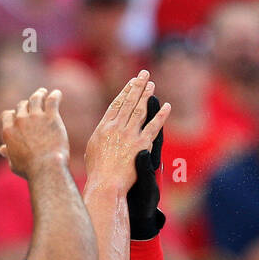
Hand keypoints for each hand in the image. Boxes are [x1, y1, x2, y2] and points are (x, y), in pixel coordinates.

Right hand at [0, 87, 70, 179]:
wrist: (46, 169)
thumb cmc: (30, 170)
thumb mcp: (14, 163)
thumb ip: (8, 153)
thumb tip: (2, 149)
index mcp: (9, 130)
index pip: (7, 115)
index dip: (12, 115)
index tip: (18, 117)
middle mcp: (20, 120)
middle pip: (22, 105)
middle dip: (26, 106)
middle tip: (33, 106)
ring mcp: (36, 117)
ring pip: (35, 98)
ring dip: (39, 94)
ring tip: (43, 92)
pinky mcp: (51, 117)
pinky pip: (52, 100)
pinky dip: (55, 95)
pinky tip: (58, 94)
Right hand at [85, 71, 170, 195]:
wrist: (105, 184)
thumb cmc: (97, 173)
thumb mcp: (92, 150)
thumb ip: (100, 137)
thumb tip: (104, 131)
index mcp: (104, 127)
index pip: (116, 105)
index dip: (125, 92)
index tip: (131, 83)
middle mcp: (116, 127)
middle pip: (128, 102)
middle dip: (137, 86)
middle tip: (144, 75)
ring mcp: (129, 135)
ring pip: (139, 110)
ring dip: (147, 96)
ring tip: (152, 85)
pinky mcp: (141, 145)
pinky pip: (153, 127)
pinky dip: (160, 116)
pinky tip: (166, 107)